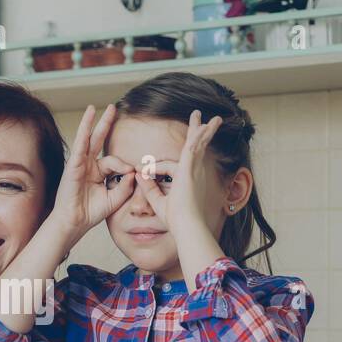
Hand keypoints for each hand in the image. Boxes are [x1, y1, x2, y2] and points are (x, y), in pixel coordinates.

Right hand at [50, 104, 136, 238]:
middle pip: (98, 140)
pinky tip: (87, 118)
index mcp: (97, 172)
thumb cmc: (91, 212)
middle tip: (113, 108)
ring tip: (94, 107)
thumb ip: (125, 185)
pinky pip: (80, 145)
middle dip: (105, 124)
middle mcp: (88, 165)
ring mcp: (79, 164)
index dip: (124, 166)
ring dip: (91, 122)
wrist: (75, 222)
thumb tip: (134, 171)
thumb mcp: (115, 198)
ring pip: (87, 139)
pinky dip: (83, 131)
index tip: (131, 173)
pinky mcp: (73, 165)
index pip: (114, 162)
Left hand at [136, 110, 224, 231]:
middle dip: (198, 133)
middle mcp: (194, 173)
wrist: (187, 226)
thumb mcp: (158, 202)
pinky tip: (202, 125)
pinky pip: (193, 148)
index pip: (170, 167)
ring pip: (197, 144)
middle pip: (196, 148)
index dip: (154, 169)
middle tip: (202, 120)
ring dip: (201, 129)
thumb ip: (149, 189)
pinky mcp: (190, 170)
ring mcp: (194, 171)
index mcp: (187, 181)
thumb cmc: (177, 220)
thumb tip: (139, 175)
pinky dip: (197, 136)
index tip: (142, 172)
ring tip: (201, 115)